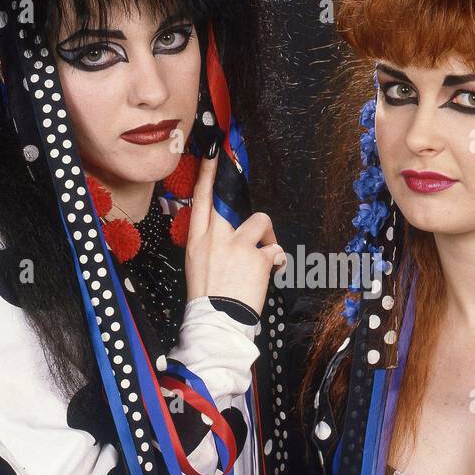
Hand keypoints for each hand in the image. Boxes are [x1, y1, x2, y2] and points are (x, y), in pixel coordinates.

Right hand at [183, 149, 286, 315]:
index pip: (201, 198)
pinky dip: (277, 262)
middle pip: (234, 204)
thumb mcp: (198, 263)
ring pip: (262, 221)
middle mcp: (217, 237)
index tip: (212, 153)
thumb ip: (210, 242)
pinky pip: (275, 250)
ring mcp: (238, 245)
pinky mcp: (258, 257)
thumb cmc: (208, 295)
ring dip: (268, 237)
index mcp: (198, 239)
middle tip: (250, 205)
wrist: (217, 320)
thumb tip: (225, 230)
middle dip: (243, 203)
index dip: (208, 174)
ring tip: (265, 255)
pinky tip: (271, 273)